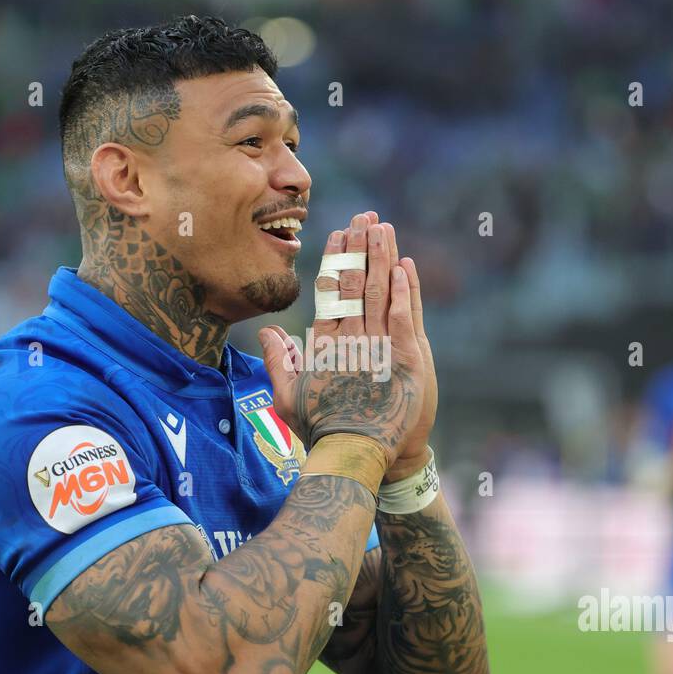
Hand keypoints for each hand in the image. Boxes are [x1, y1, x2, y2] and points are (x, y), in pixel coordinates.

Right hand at [258, 212, 425, 469]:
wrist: (355, 456)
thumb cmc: (322, 431)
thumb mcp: (289, 398)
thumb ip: (279, 360)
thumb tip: (267, 330)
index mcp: (324, 345)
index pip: (330, 292)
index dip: (336, 260)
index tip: (340, 234)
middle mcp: (350, 340)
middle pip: (354, 284)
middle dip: (360, 247)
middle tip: (364, 217)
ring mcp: (378, 348)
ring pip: (378, 294)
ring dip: (382, 258)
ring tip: (383, 229)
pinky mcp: (404, 360)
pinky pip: (402, 318)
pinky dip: (403, 291)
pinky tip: (404, 266)